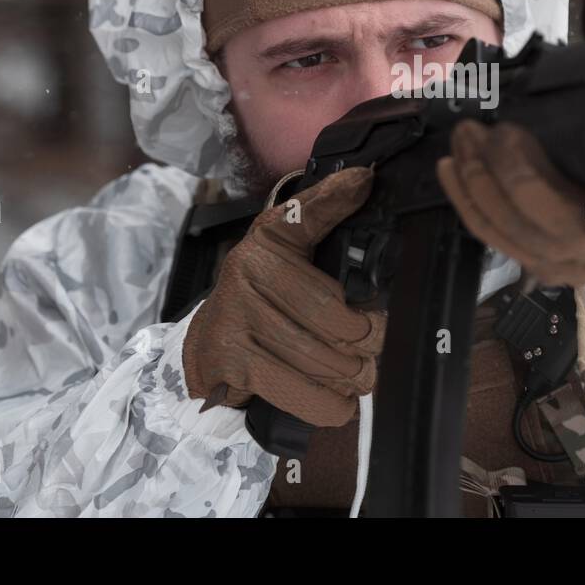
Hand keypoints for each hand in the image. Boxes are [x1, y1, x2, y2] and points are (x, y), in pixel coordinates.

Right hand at [183, 167, 385, 427]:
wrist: (206, 340)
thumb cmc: (262, 287)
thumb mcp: (288, 239)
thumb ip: (325, 209)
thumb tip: (365, 178)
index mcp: (269, 241)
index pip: (333, 289)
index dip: (368, 313)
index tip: (378, 321)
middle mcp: (247, 276)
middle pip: (336, 327)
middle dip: (368, 349)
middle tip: (375, 354)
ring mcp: (236, 322)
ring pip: (323, 363)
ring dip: (352, 379)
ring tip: (361, 377)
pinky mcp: (231, 363)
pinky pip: (300, 395)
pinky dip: (329, 405)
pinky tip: (340, 401)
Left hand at [436, 0, 584, 286]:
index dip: (552, 183)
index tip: (515, 132)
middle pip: (549, 225)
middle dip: (504, 175)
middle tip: (479, 129)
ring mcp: (578, 264)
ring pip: (518, 238)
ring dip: (479, 188)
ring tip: (462, 141)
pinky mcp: (547, 264)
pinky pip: (501, 243)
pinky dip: (471, 207)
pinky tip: (452, 171)